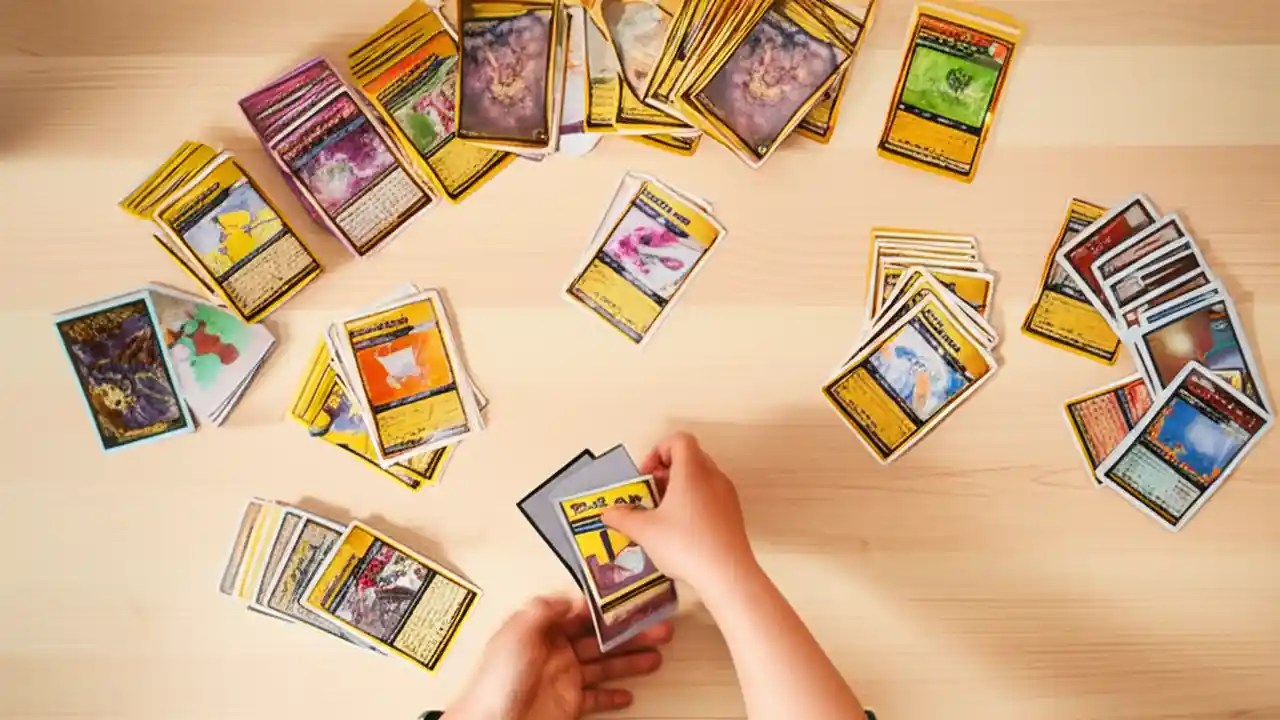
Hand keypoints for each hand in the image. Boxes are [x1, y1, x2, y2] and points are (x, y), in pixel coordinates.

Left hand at [447, 595, 672, 719]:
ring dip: (630, 661)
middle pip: (600, 639)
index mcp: (542, 630)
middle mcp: (555, 652)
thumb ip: (543, 609)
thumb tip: (568, 597)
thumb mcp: (516, 633)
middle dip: (630, 634)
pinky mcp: (568, 704)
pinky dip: (613, 695)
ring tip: (654, 656)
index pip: (582, 614)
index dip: (609, 609)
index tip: (633, 604)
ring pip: (604, 665)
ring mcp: (563, 678)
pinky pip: (596, 698)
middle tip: (656, 629)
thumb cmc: (494, 683)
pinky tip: (628, 692)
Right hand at [602, 432, 756, 594]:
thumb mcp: (645, 532)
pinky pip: (712, 494)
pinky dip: (694, 501)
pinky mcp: (733, 513)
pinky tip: (681, 528)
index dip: (659, 450)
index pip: (679, 440)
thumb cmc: (687, 546)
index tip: (647, 474)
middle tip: (651, 492)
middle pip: (690, 456)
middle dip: (666, 469)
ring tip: (663, 512)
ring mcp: (726, 495)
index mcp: (692, 472)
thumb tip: (609, 514)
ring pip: (702, 476)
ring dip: (680, 486)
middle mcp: (713, 477)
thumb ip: (623, 518)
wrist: (727, 574)